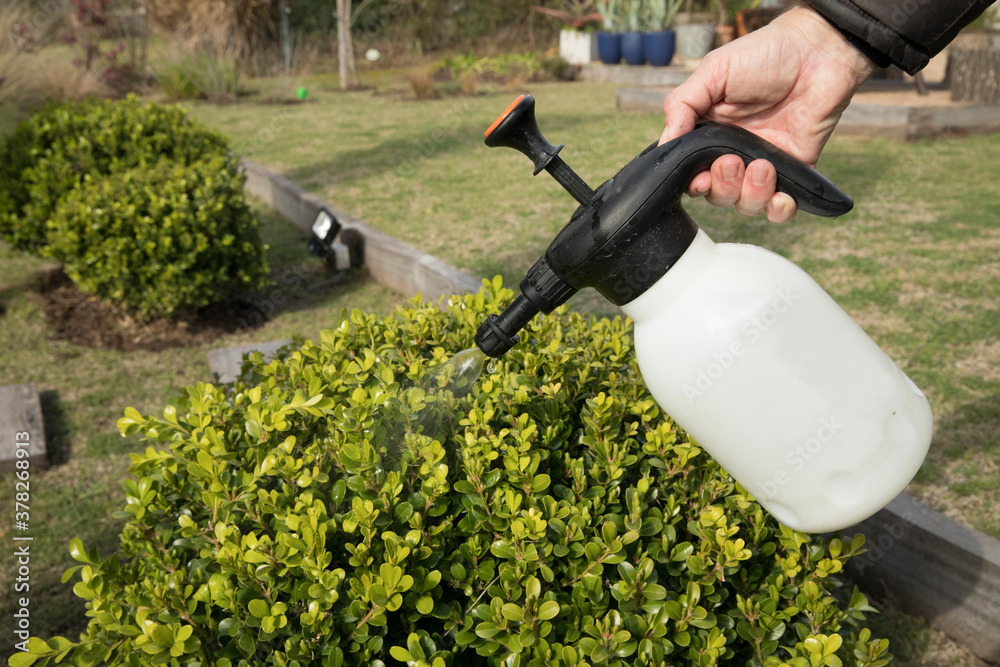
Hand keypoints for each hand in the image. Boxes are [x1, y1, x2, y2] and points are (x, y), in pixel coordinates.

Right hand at [660, 6, 874, 221]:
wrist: (819, 50)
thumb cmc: (765, 54)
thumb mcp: (712, 72)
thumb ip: (681, 106)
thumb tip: (663, 144)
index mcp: (709, 134)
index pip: (690, 173)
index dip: (692, 184)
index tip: (699, 178)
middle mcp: (734, 153)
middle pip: (716, 195)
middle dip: (722, 186)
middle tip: (732, 161)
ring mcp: (764, 164)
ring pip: (746, 205)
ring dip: (751, 194)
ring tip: (763, 166)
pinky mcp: (794, 171)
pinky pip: (781, 209)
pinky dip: (779, 211)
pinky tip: (782, 196)